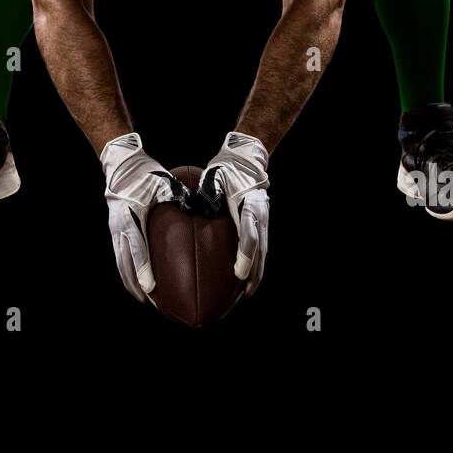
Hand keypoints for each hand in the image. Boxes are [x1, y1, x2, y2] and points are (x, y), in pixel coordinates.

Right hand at [100, 133, 187, 301]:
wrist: (120, 164)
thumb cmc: (145, 172)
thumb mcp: (164, 181)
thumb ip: (180, 195)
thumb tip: (201, 208)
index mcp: (130, 215)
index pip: (136, 247)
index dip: (142, 269)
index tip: (149, 288)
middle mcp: (119, 225)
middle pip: (123, 262)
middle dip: (134, 284)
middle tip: (148, 302)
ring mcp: (115, 229)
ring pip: (120, 262)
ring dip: (130, 281)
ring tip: (144, 298)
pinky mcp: (115, 230)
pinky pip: (121, 255)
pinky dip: (128, 271)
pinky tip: (140, 281)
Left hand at [198, 132, 270, 295]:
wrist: (246, 160)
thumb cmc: (226, 170)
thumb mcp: (214, 178)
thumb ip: (206, 194)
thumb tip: (187, 209)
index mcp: (250, 204)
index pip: (251, 234)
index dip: (246, 255)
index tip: (240, 274)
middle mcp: (261, 214)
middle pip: (261, 250)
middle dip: (255, 273)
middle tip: (246, 293)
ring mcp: (264, 219)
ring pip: (263, 251)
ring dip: (257, 272)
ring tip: (248, 292)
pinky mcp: (262, 223)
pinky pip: (260, 247)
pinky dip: (255, 263)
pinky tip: (245, 277)